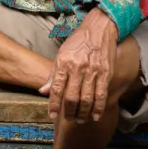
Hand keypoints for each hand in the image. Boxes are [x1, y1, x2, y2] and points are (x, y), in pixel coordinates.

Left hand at [41, 9, 119, 123]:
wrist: (99, 29)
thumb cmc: (78, 42)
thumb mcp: (61, 55)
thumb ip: (53, 75)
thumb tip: (42, 91)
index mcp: (63, 63)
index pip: (56, 89)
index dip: (53, 105)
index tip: (51, 115)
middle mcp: (77, 68)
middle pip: (72, 98)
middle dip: (69, 112)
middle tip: (68, 118)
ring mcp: (93, 71)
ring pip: (87, 99)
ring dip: (83, 114)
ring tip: (80, 119)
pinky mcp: (106, 73)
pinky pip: (101, 95)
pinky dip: (98, 108)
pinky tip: (95, 116)